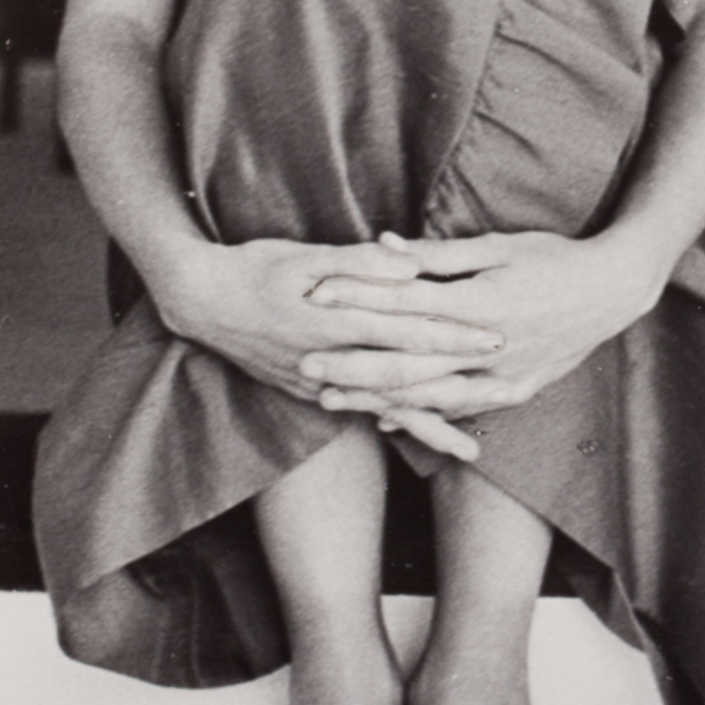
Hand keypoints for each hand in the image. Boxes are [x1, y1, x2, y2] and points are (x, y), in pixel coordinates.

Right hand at [150, 236, 503, 460]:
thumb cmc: (256, 266)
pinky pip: (360, 415)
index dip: (454, 338)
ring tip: (472, 450)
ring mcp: (322, 380)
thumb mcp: (307, 254)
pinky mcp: (310, 390)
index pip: (410, 331)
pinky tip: (417, 440)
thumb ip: (362, 262)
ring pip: (386, 408)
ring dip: (431, 426)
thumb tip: (410, 265)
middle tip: (507, 393)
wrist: (198, 301)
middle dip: (459, 387)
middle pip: (408, 377)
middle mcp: (335, 358)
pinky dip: (390, 428)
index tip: (496, 339)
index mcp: (340, 319)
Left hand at [303, 227, 664, 454]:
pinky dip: (421, 416)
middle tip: (304, 365)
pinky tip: (386, 419)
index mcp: (481, 304)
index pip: (404, 303)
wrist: (615, 290)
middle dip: (350, 364)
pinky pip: (460, 411)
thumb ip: (437, 254)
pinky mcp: (516, 391)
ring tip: (330, 400)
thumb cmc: (555, 258)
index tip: (314, 297)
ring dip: (375, 400)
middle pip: (406, 362)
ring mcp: (504, 376)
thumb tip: (381, 245)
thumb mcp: (499, 246)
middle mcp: (488, 347)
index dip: (356, 300)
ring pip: (427, 396)